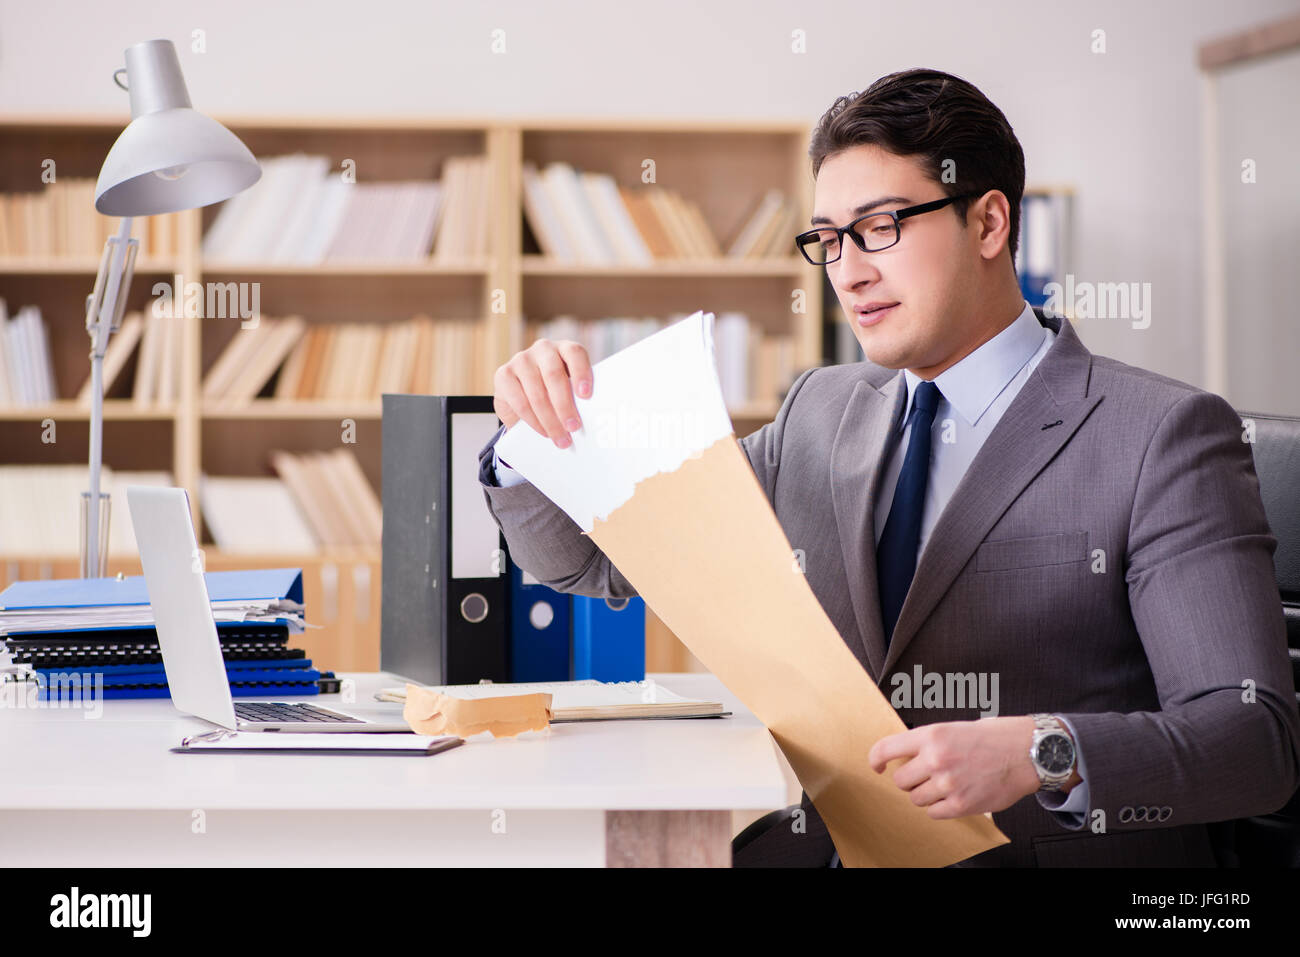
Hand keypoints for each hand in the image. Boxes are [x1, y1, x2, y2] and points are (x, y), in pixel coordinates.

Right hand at [493, 339, 592, 449]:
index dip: (581, 372)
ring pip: (537, 393)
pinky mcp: (503, 374)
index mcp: (564, 348)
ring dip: (550, 420)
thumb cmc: (554, 392)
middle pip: (554, 375)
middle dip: (565, 406)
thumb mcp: (569, 388)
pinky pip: (520, 402)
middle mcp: (543, 349)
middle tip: (573, 427)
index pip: (574, 353)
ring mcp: (521, 360)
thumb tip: (591, 417)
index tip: (586, 395)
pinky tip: (543, 432)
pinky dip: (533, 421)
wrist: (522, 394)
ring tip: (561, 438)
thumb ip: (578, 395)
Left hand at [868, 716, 1054, 818]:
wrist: (1026, 752)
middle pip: (901, 781)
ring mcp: (948, 784)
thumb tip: (904, 758)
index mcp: (931, 736)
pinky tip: (952, 797)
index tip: (877, 766)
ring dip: (925, 794)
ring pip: (916, 799)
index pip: (887, 749)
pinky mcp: (962, 804)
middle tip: (925, 775)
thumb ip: (927, 743)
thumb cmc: (993, 738)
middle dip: (910, 779)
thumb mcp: (953, 728)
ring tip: (944, 784)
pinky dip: (939, 808)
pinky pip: (934, 813)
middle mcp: (936, 759)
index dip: (876, 759)